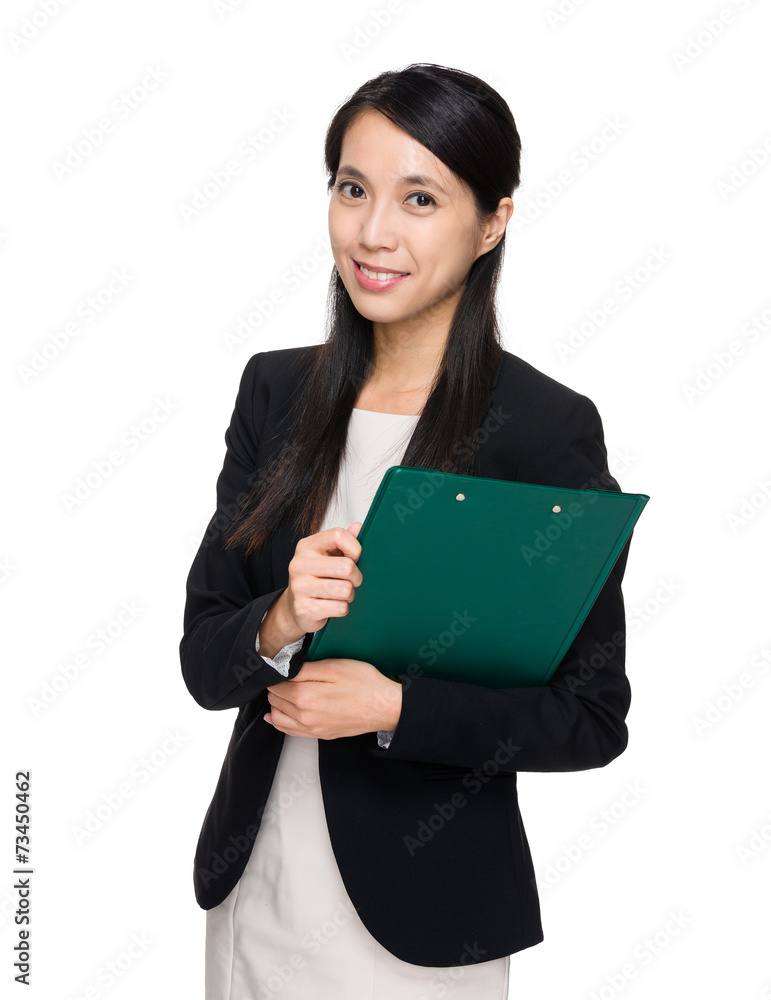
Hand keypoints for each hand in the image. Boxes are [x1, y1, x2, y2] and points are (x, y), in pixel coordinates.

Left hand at [264, 658, 401, 739]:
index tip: (282, 669)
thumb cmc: (364, 684)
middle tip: (284, 678)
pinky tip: (278, 716)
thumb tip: (284, 671)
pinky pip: (291, 732)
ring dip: (277, 704)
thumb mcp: (334, 666)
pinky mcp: (321, 734)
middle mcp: (305, 717)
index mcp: (305, 697)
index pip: (276, 685)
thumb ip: (305, 670)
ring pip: (279, 718)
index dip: (277, 674)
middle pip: (276, 701)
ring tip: (282, 693)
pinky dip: (281, 722)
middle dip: (276, 688)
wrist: (385, 707)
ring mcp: (313, 728)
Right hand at [280, 522, 364, 635]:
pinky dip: (342, 608)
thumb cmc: (316, 579)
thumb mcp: (327, 556)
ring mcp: (299, 587)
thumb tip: (358, 526)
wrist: (295, 608)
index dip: (354, 548)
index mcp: (306, 546)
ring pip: (345, 589)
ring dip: (349, 595)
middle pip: (346, 566)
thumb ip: (343, 541)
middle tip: (350, 581)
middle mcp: (300, 564)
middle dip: (356, 577)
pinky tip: (332, 606)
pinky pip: (340, 607)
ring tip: (340, 594)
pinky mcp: (304, 608)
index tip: (354, 558)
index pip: (338, 536)